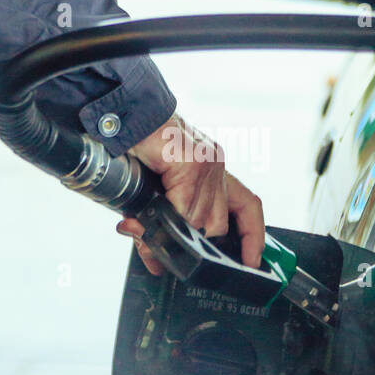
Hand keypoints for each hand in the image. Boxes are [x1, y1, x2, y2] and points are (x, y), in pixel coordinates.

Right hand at [115, 114, 265, 275]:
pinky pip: (183, 208)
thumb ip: (163, 219)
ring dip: (171, 232)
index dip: (253, 236)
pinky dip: (163, 221)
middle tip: (157, 248)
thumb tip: (155, 254)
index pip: (247, 206)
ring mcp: (207, 163)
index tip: (252, 261)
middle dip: (189, 242)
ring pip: (200, 220)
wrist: (122, 114)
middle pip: (217, 223)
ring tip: (144, 231)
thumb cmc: (136, 147)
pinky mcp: (193, 162)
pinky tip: (144, 220)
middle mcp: (215, 165)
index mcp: (212, 170)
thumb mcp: (156, 190)